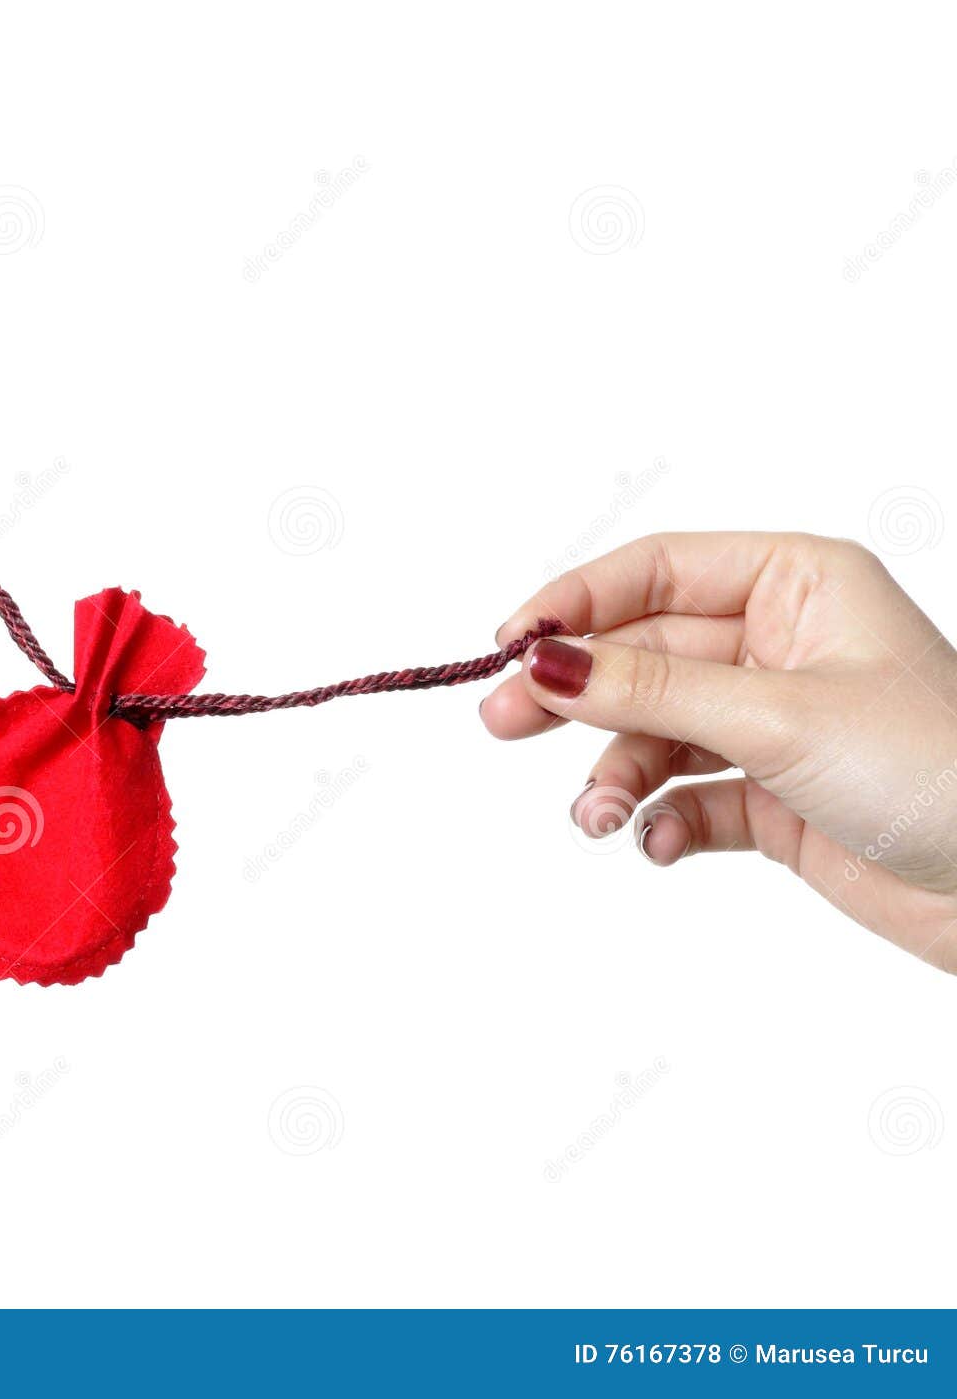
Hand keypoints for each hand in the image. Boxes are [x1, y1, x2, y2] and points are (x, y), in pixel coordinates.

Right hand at [482, 532, 956, 974]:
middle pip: (643, 655)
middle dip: (577, 696)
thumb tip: (543, 662)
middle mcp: (782, 645)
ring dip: (617, 775)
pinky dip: (664, 820)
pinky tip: (661, 843)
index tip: (509, 644)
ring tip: (600, 818)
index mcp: (799, 585)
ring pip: (658, 732)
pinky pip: (691, 797)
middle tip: (502, 723)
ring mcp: (777, 723)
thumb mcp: (777, 717)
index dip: (577, 603)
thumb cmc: (938, 771)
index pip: (657, 571)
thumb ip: (651, 690)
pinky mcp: (779, 797)